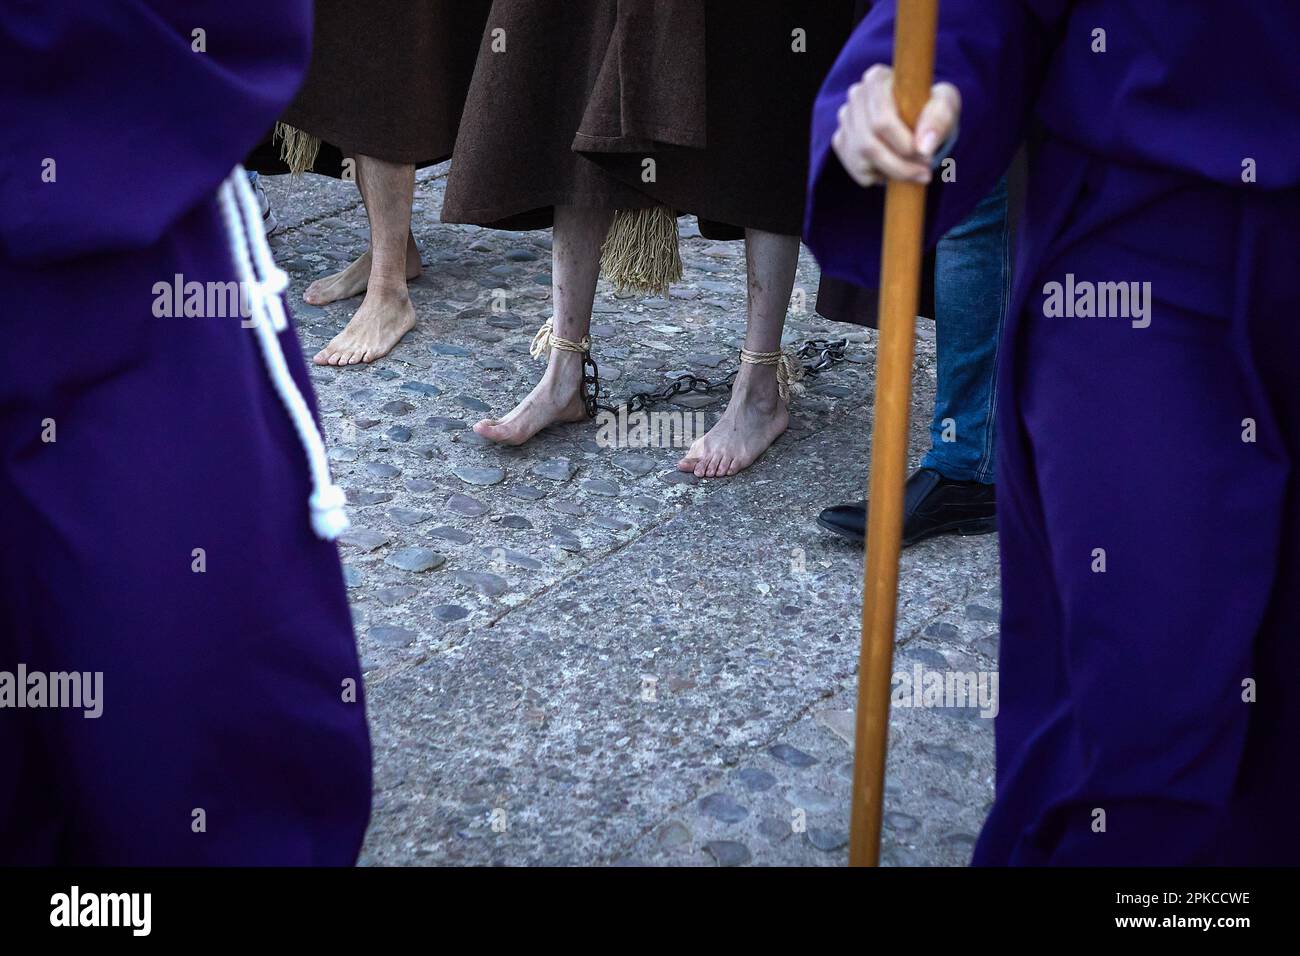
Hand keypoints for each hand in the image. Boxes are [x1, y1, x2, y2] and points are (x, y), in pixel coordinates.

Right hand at [832, 64, 960, 186]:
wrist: (920, 120)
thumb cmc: (932, 108)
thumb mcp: (946, 105)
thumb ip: (939, 119)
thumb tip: (924, 147)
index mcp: (876, 79)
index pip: (881, 120)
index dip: (903, 144)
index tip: (926, 156)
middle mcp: (855, 96)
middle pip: (868, 143)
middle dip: (899, 165)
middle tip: (924, 172)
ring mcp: (845, 119)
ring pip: (861, 159)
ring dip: (891, 173)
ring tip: (914, 173)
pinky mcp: (841, 141)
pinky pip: (857, 171)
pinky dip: (879, 177)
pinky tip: (895, 168)